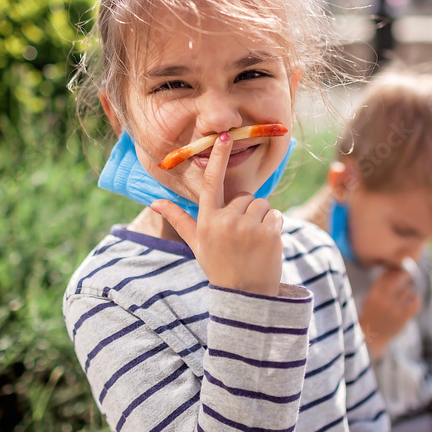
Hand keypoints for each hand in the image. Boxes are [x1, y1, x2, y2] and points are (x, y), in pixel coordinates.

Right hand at [152, 131, 283, 296]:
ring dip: (262, 218)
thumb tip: (155, 202)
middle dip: (247, 210)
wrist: (246, 295)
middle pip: (245, 196)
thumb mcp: (196, 243)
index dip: (218, 157)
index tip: (223, 135)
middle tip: (242, 236)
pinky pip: (276, 215)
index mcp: (207, 220)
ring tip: (253, 241)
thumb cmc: (219, 266)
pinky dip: (275, 227)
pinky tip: (265, 246)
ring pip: (262, 204)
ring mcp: (248, 227)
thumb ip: (179, 219)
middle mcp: (226, 221)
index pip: (212, 182)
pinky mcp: (269, 233)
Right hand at [359, 268, 419, 356]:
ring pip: (408, 291)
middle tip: (407, 276)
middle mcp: (383, 301)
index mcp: (373, 294)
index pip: (386, 276)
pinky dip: (416, 300)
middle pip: (398, 279)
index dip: (394, 271)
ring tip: (406, 294)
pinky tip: (414, 300)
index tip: (398, 271)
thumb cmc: (371, 315)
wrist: (371, 337)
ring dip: (409, 291)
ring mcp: (394, 310)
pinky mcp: (403, 319)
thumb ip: (380, 286)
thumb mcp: (370, 299)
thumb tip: (394, 271)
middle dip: (403, 276)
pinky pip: (416, 304)